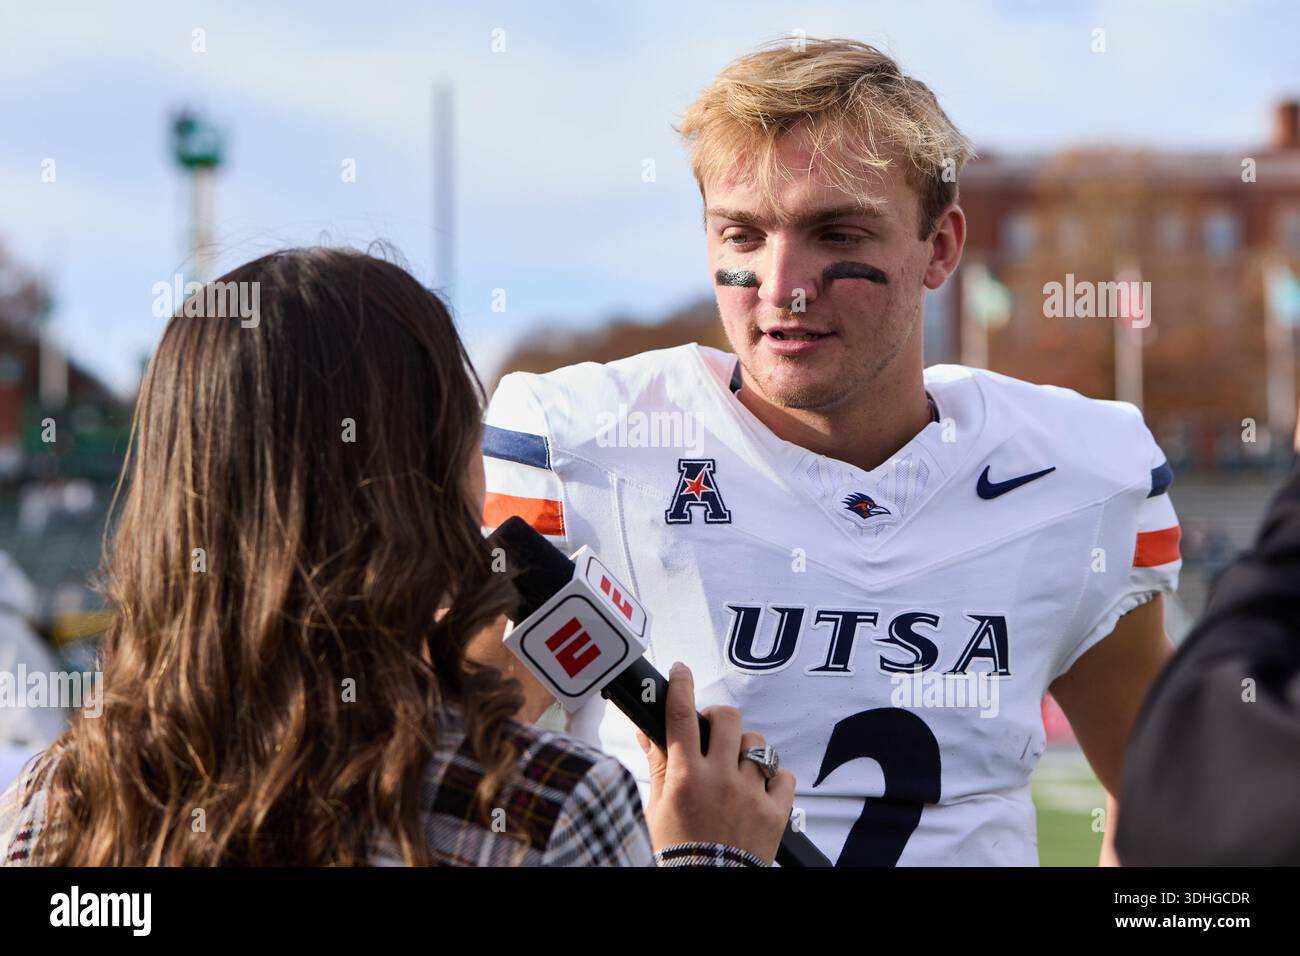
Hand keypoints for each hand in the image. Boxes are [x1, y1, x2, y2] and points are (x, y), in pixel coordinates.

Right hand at [638, 662, 794, 863]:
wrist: (707, 885)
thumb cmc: (679, 851)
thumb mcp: (658, 807)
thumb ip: (658, 764)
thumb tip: (647, 731)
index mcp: (686, 777)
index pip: (681, 715)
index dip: (680, 685)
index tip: (680, 671)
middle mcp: (720, 780)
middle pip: (727, 718)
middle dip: (718, 716)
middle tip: (711, 730)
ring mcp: (751, 794)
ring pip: (756, 744)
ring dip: (744, 749)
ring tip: (734, 769)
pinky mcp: (775, 811)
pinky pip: (783, 774)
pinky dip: (771, 777)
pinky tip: (756, 789)